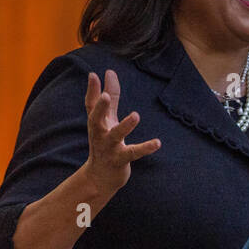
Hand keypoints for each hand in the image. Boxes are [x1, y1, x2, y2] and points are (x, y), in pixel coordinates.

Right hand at [82, 70, 159, 195]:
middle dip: (100, 108)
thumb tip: (108, 72)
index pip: (91, 105)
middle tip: (105, 96)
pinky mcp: (121, 160)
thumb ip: (109, 98)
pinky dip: (145, 148)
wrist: (100, 177)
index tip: (94, 74)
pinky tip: (157, 143)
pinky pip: (133, 153)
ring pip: (116, 136)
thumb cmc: (104, 143)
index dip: (92, 90)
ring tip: (136, 115)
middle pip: (96, 119)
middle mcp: (100, 134)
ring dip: (125, 126)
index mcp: (96, 123)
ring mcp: (109, 147)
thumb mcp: (105, 120)